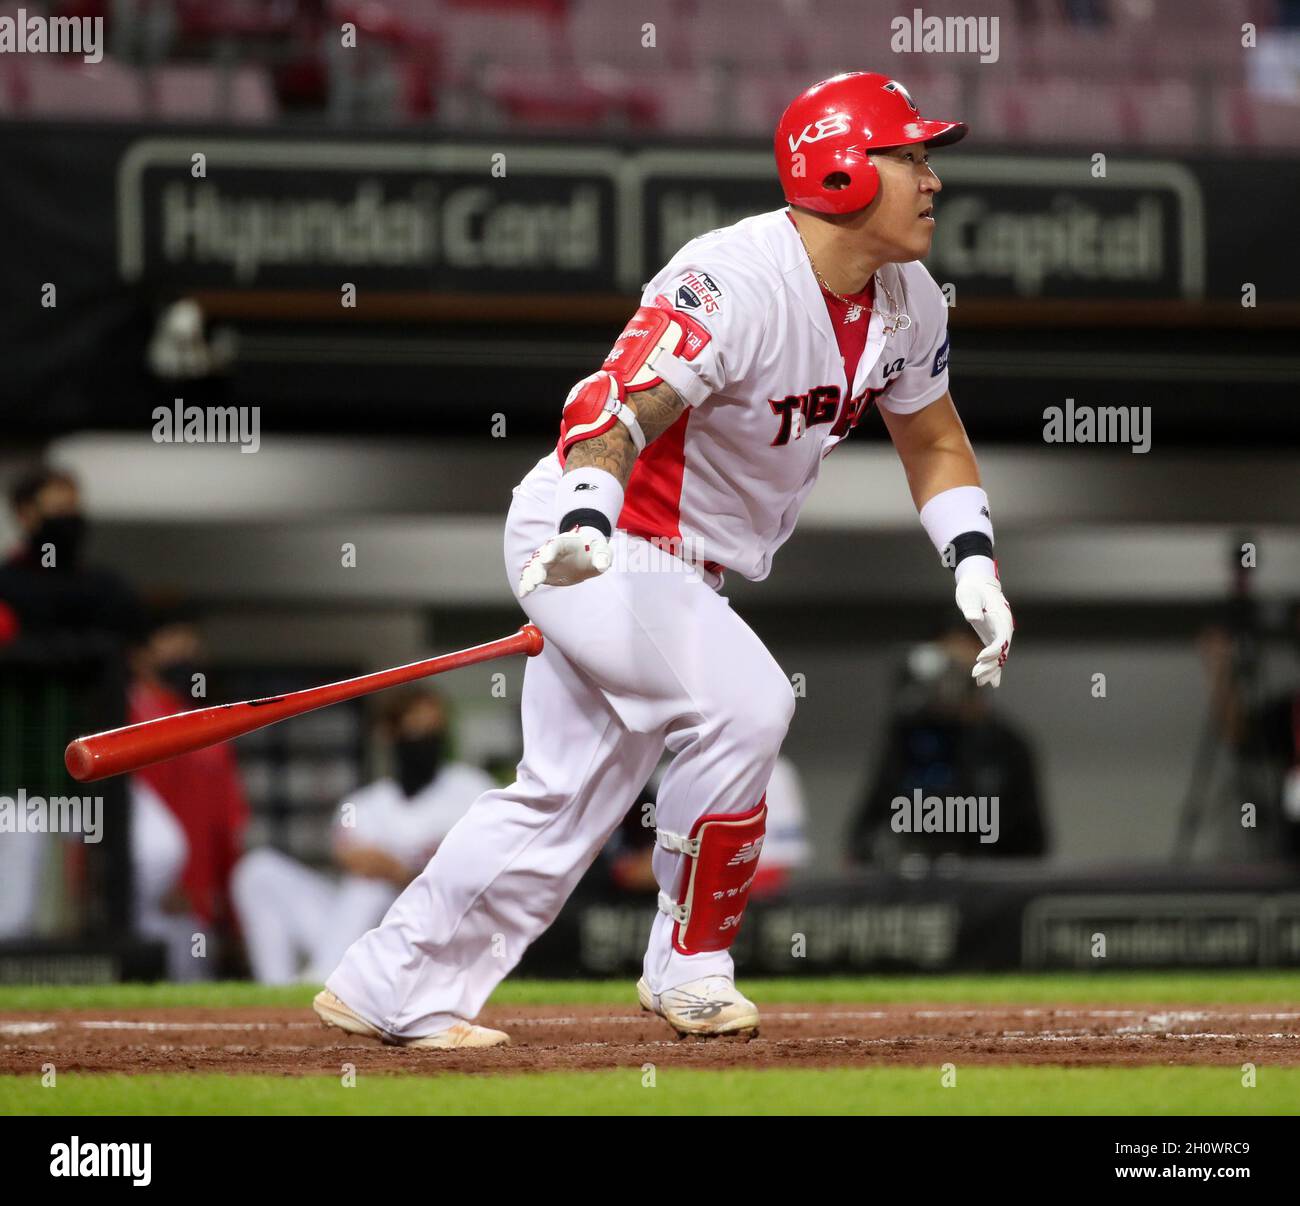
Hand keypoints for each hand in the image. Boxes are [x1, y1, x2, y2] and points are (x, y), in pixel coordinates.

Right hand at [517, 525, 611, 596]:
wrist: (587, 554)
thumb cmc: (594, 550)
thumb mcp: (602, 551)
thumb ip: (602, 557)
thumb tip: (602, 565)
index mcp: (566, 542)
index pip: (556, 543)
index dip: (551, 550)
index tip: (546, 558)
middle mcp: (552, 550)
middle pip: (541, 557)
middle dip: (538, 568)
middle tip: (537, 580)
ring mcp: (546, 562)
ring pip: (534, 567)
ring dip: (529, 578)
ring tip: (527, 589)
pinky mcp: (544, 573)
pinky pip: (532, 577)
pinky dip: (527, 584)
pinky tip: (523, 593)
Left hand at [954, 567, 1013, 687]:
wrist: (977, 583)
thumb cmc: (972, 588)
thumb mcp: (969, 595)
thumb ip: (972, 606)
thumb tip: (973, 618)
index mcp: (1002, 618)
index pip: (1002, 639)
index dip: (993, 651)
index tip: (979, 658)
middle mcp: (1004, 627)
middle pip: (1002, 651)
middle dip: (990, 665)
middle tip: (974, 675)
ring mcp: (1000, 633)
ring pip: (999, 656)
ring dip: (991, 670)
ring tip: (978, 682)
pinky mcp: (993, 636)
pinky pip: (996, 655)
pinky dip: (995, 669)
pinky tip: (993, 684)